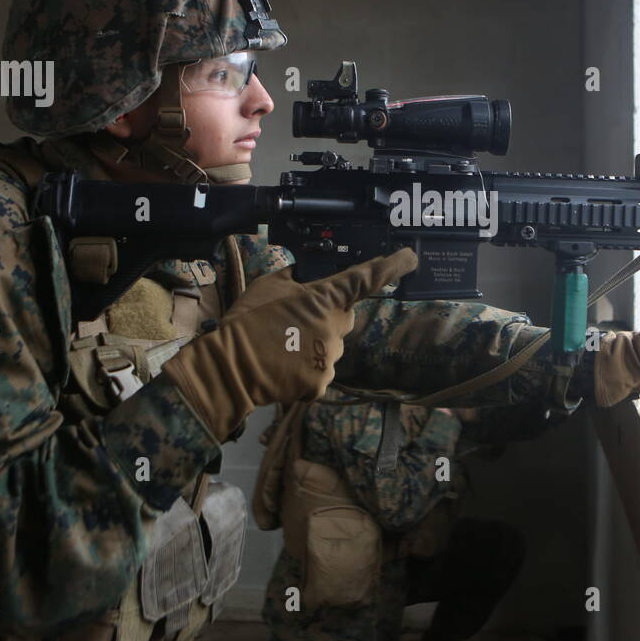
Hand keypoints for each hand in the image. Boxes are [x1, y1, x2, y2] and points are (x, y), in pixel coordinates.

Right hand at [162, 248, 417, 438]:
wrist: (230, 367)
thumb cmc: (248, 320)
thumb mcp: (268, 285)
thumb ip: (295, 279)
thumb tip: (306, 275)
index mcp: (325, 297)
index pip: (366, 278)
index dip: (391, 267)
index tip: (409, 258)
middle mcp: (336, 326)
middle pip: (342, 318)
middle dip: (325, 318)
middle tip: (293, 323)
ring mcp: (331, 356)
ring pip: (330, 346)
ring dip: (313, 345)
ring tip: (282, 348)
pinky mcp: (322, 382)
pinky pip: (320, 371)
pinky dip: (306, 370)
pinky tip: (284, 368)